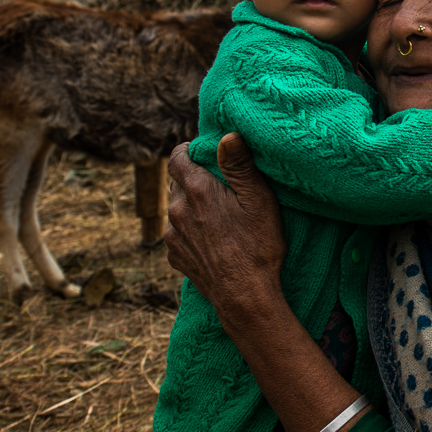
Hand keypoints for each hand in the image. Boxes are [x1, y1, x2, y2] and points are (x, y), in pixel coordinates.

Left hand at [164, 134, 285, 314]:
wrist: (245, 296)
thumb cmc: (258, 246)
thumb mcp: (259, 200)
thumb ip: (240, 165)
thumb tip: (228, 135)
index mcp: (197, 190)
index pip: (177, 156)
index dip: (191, 150)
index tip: (209, 155)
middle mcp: (177, 210)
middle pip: (178, 182)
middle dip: (195, 178)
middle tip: (222, 186)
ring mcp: (172, 235)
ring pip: (177, 208)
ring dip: (192, 205)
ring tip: (220, 215)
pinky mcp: (175, 255)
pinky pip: (178, 233)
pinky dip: (191, 230)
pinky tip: (213, 239)